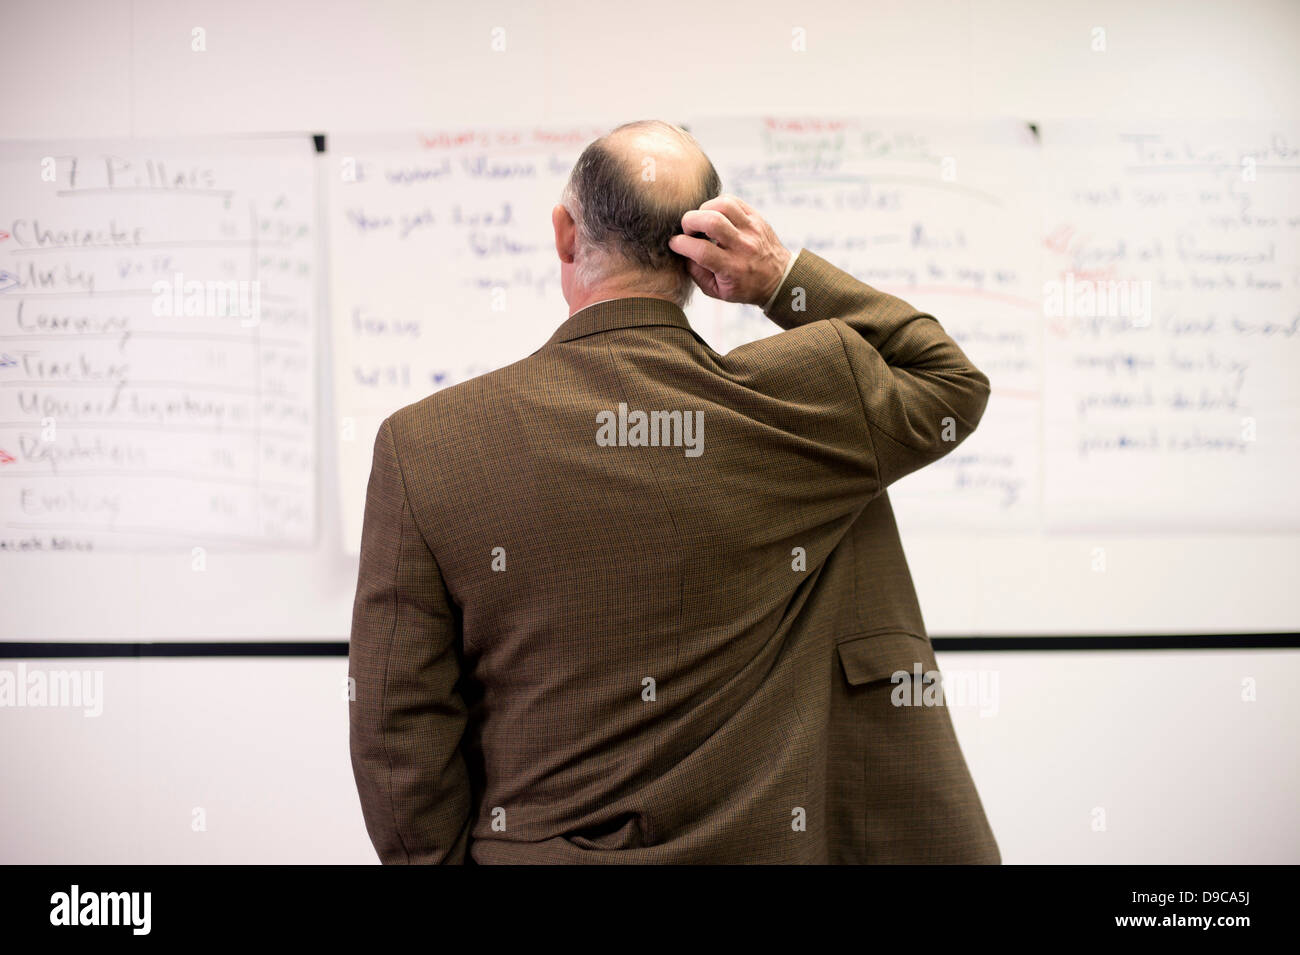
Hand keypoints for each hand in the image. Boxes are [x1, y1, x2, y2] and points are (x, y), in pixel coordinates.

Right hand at [668, 194, 791, 307]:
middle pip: (711, 221)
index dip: (681, 244)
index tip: (674, 243)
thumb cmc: (744, 286)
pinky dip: (718, 204)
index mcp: (732, 268)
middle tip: (688, 230)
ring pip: (722, 205)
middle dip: (690, 221)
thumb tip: (683, 251)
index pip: (701, 250)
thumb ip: (696, 273)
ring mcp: (752, 229)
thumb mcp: (717, 291)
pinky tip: (715, 215)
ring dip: (704, 209)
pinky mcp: (756, 217)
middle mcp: (743, 246)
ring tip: (702, 221)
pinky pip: (733, 200)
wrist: (778, 279)